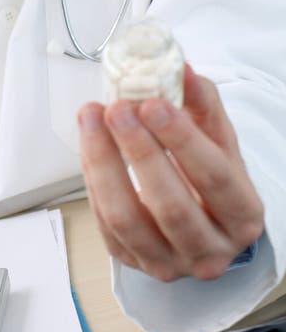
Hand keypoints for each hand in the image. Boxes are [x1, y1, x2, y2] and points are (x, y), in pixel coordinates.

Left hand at [78, 64, 263, 281]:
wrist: (200, 218)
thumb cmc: (210, 174)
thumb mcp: (217, 138)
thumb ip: (202, 101)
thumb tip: (179, 68)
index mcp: (242, 216)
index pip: (215, 178)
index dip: (182, 139)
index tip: (153, 103)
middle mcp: (210, 250)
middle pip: (171, 205)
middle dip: (139, 150)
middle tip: (118, 108)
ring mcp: (168, 263)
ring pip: (127, 219)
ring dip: (104, 163)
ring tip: (92, 118)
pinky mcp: (131, 261)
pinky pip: (104, 222)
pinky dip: (93, 177)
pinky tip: (90, 142)